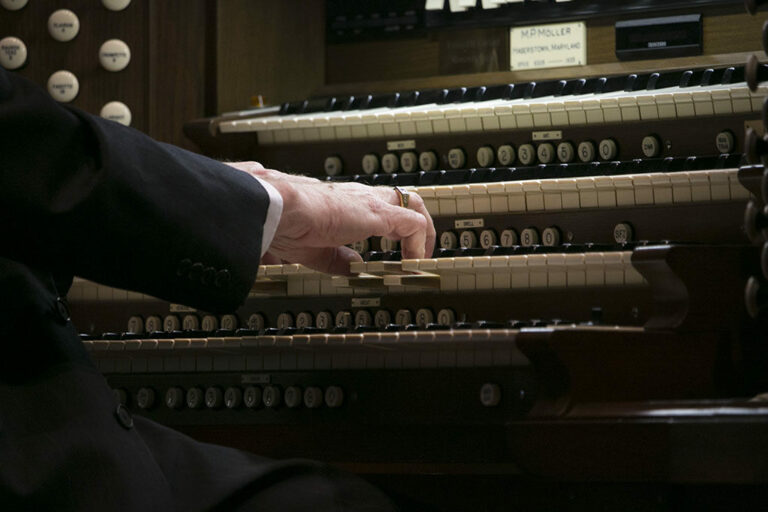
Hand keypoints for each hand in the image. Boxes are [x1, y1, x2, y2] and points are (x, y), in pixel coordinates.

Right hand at [226, 162, 435, 274]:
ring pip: (413, 203)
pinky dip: (418, 243)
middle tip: (417, 255)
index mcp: (344, 204)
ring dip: (422, 233)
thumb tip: (354, 266)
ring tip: (420, 259)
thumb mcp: (315, 251)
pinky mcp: (378, 212)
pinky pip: (414, 222)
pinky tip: (411, 263)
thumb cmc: (285, 224)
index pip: (379, 208)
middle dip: (416, 227)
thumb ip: (337, 258)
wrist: (279, 210)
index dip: (395, 229)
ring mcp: (371, 203)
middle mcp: (360, 198)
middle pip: (402, 199)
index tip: (399, 253)